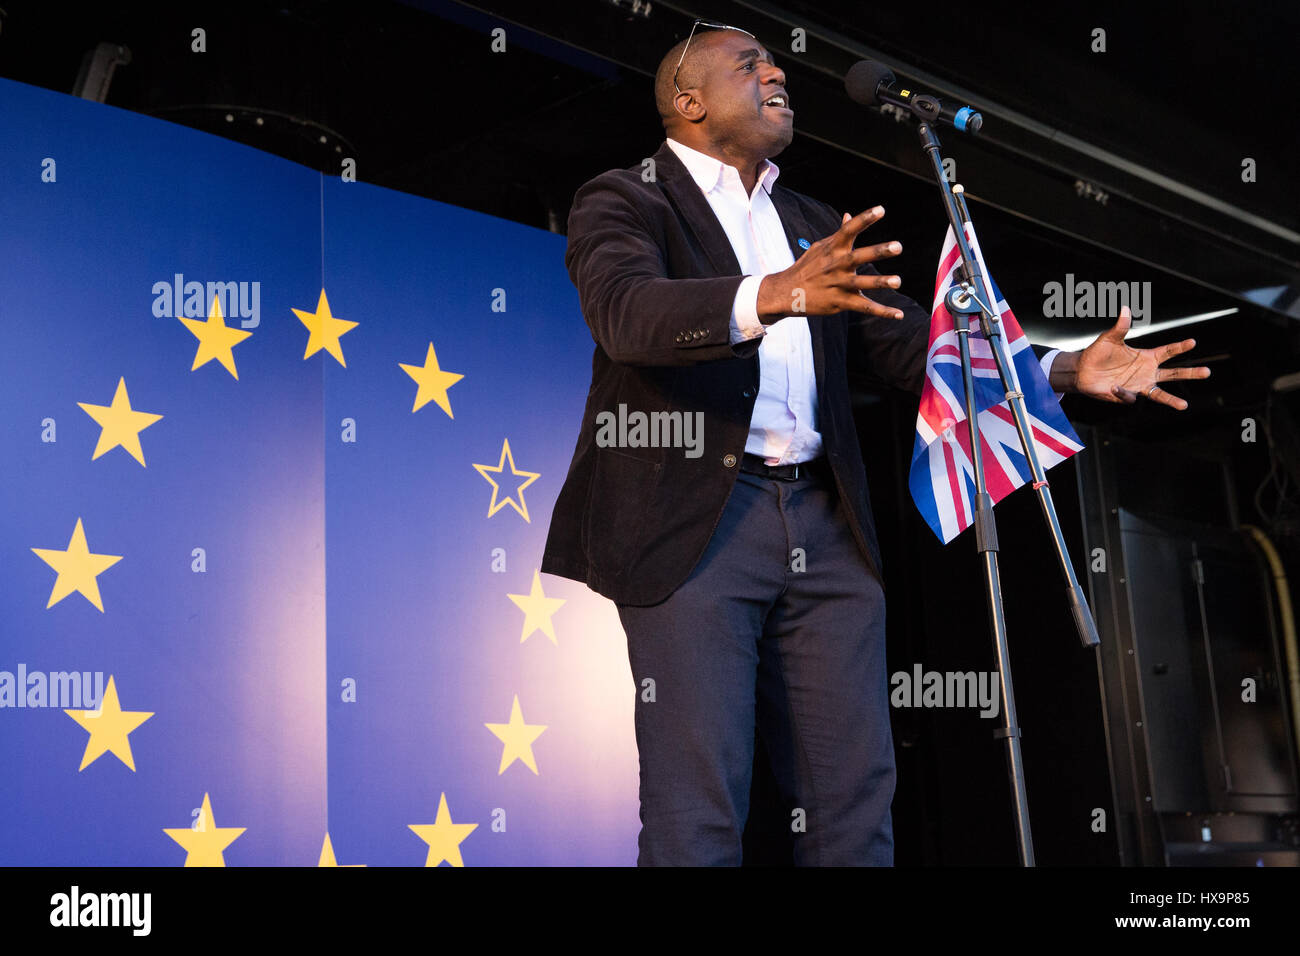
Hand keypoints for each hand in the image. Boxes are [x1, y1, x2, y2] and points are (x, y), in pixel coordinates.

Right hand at [755, 206, 904, 322]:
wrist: (786, 292)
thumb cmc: (807, 267)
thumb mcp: (820, 247)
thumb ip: (839, 234)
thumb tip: (849, 215)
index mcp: (833, 248)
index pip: (849, 230)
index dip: (865, 219)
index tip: (881, 210)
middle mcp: (836, 265)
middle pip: (859, 256)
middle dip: (878, 252)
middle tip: (897, 246)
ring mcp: (838, 284)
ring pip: (862, 283)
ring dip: (880, 282)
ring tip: (897, 281)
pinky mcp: (839, 302)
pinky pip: (864, 307)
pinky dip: (882, 312)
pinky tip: (899, 314)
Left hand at [1054, 306, 1210, 409]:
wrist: (1082, 371)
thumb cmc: (1098, 353)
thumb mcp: (1109, 338)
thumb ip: (1120, 327)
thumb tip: (1124, 308)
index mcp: (1147, 357)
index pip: (1168, 351)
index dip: (1180, 347)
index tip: (1193, 342)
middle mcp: (1147, 372)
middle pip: (1173, 373)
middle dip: (1190, 373)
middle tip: (1207, 372)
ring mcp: (1138, 385)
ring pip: (1159, 394)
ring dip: (1171, 399)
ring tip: (1184, 405)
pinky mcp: (1126, 395)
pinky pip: (1130, 396)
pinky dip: (1123, 392)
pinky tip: (1114, 386)